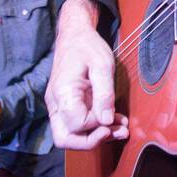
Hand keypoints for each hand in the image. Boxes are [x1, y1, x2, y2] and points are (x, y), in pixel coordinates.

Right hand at [45, 0, 128, 149]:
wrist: (75, 35)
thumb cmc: (88, 46)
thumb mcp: (103, 65)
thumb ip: (104, 93)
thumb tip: (107, 120)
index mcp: (63, 92)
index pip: (77, 124)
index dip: (96, 127)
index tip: (113, 119)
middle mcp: (55, 103)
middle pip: (65, 139)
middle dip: (91, 142)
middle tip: (116, 132)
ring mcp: (58, 105)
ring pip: (69, 135)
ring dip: (95, 136)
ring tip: (121, 129)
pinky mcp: (65, 104)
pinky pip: (75, 123)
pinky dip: (93, 127)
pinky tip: (114, 121)